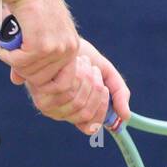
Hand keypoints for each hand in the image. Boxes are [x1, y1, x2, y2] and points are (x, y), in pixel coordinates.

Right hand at [0, 0, 80, 95]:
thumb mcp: (35, 35)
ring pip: (27, 72)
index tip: (25, 74)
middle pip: (40, 81)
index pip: (64, 84)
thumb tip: (17, 81)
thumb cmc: (29, 6)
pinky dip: (3, 54)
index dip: (43, 84)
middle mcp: (69, 50)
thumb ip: (29, 60)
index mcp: (72, 48)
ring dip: (9, 59)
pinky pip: (17, 63)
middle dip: (21, 70)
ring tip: (3, 43)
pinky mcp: (40, 46)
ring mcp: (56, 49)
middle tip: (9, 53)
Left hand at [9, 37, 130, 135]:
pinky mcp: (41, 94)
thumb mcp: (106, 74)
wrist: (61, 38)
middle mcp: (61, 114)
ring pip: (78, 103)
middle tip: (93, 70)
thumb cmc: (84, 57)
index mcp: (75, 114)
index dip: (101, 109)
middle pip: (86, 113)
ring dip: (86, 79)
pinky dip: (76, 75)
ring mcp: (49, 107)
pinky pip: (67, 92)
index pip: (90, 127)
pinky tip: (74, 62)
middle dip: (95, 88)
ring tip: (83, 63)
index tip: (103, 87)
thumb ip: (118, 93)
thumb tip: (126, 117)